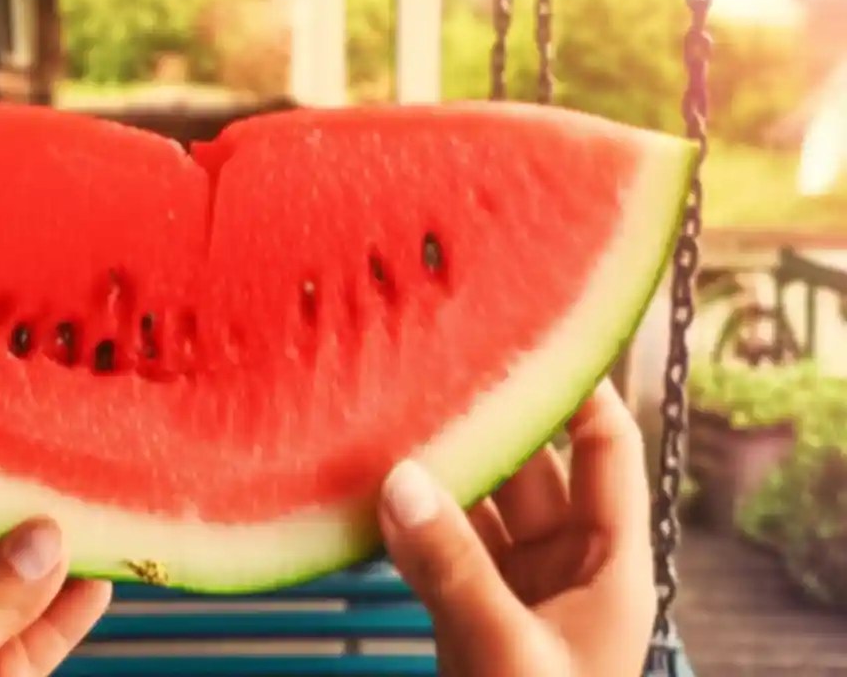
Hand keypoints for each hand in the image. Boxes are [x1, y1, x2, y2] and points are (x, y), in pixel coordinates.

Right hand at [379, 380, 655, 676]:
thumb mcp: (507, 648)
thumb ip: (455, 568)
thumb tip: (402, 481)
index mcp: (610, 563)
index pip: (607, 448)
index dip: (580, 389)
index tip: (533, 336)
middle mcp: (565, 564)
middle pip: (529, 469)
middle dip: (485, 425)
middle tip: (432, 377)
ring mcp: (514, 589)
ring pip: (476, 509)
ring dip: (437, 478)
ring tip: (390, 428)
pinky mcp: (466, 613)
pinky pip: (437, 552)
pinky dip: (407, 528)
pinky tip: (371, 499)